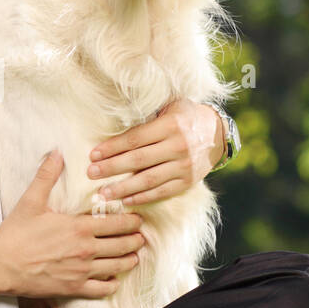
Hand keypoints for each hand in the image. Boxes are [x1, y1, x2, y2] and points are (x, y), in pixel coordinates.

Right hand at [0, 149, 144, 300]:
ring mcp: (81, 271)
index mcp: (79, 227)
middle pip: (122, 245)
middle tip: (140, 237)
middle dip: (135, 240)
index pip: (117, 223)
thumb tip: (56, 153)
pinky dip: (111, 285)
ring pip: (116, 267)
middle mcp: (86, 250)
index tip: (138, 219)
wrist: (1, 265)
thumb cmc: (15, 234)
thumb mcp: (31, 201)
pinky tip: (113, 280)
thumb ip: (47, 176)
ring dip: (129, 261)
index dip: (132, 221)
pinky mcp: (74, 288)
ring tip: (134, 257)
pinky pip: (101, 290)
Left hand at [85, 98, 224, 205]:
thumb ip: (146, 117)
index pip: (134, 139)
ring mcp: (184, 166)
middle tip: (90, 174)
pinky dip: (142, 198)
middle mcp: (178, 146)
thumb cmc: (185, 116)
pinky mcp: (188, 182)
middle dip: (111, 168)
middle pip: (137, 160)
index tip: (93, 155)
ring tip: (103, 193)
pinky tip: (126, 200)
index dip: (111, 148)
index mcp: (170, 125)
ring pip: (148, 180)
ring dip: (122, 188)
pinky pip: (161, 192)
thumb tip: (112, 124)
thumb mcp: (169, 107)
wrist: (218, 133)